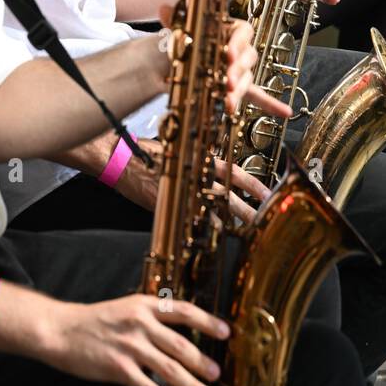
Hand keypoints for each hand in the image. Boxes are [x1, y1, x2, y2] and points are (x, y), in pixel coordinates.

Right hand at [45, 293, 229, 385]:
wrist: (61, 330)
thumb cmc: (94, 321)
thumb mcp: (125, 308)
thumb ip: (150, 317)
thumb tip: (178, 333)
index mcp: (144, 305)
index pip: (184, 311)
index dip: (208, 322)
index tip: (226, 333)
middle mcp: (141, 323)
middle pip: (182, 345)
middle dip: (204, 362)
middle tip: (217, 375)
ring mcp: (131, 345)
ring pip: (171, 369)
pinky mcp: (119, 367)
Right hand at [117, 138, 270, 224]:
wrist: (118, 158)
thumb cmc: (145, 149)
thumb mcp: (177, 148)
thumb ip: (196, 160)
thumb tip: (213, 170)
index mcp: (197, 159)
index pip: (233, 173)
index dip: (252, 184)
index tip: (268, 194)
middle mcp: (192, 177)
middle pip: (228, 197)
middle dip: (248, 210)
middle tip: (264, 220)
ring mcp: (180, 194)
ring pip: (212, 211)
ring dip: (229, 222)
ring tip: (244, 231)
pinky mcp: (167, 207)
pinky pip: (191, 220)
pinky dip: (203, 228)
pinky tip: (213, 236)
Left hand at [156, 9, 288, 118]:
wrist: (181, 60)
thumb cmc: (188, 41)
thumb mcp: (182, 30)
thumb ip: (177, 21)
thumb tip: (164, 10)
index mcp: (231, 29)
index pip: (243, 32)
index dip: (237, 42)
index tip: (227, 53)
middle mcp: (240, 49)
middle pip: (247, 58)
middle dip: (237, 71)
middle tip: (227, 82)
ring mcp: (241, 70)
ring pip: (247, 79)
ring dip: (240, 90)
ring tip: (229, 103)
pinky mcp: (239, 88)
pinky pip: (258, 95)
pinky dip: (271, 104)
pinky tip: (285, 113)